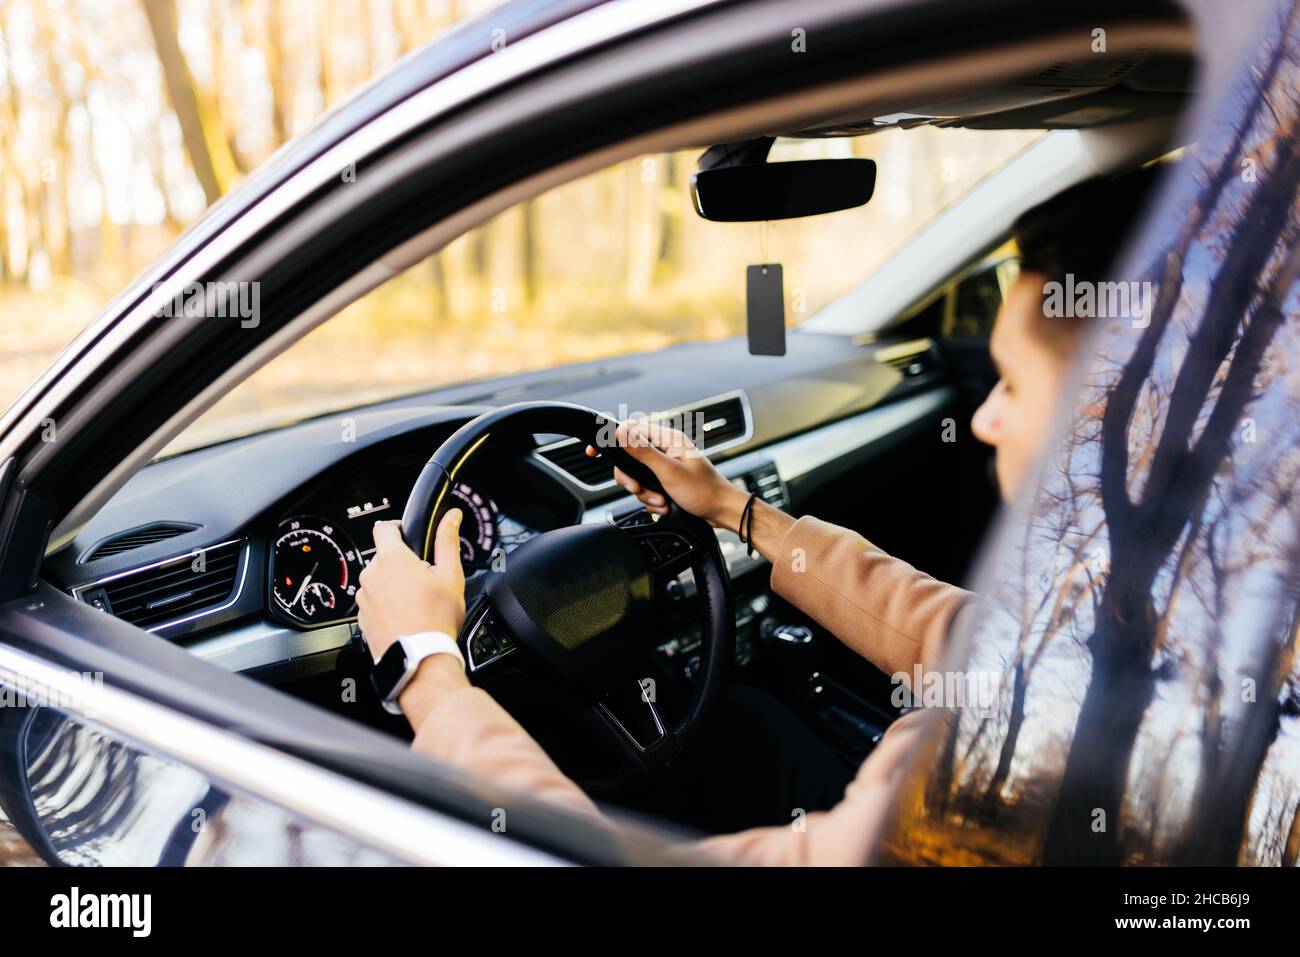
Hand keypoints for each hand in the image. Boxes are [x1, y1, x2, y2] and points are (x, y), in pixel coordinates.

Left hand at [356, 512, 467, 663]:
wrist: (419, 659)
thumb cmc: (435, 620)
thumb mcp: (450, 575)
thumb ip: (447, 541)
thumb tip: (451, 517)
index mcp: (392, 559)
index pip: (384, 527)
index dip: (396, 527)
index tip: (407, 535)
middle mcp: (371, 575)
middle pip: (383, 557)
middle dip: (401, 563)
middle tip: (423, 579)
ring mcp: (364, 598)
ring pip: (377, 581)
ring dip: (392, 585)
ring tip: (415, 602)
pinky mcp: (362, 618)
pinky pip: (373, 603)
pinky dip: (386, 605)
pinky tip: (405, 616)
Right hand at [586, 419, 748, 531]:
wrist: (722, 511)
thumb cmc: (704, 490)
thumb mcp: (669, 471)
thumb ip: (643, 452)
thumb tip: (620, 432)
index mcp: (667, 438)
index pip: (630, 429)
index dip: (610, 439)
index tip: (594, 452)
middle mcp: (665, 448)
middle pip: (630, 458)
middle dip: (633, 480)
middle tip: (639, 490)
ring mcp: (665, 464)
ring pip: (637, 476)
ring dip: (645, 493)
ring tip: (662, 502)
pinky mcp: (666, 479)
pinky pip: (647, 487)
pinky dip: (653, 499)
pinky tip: (665, 505)